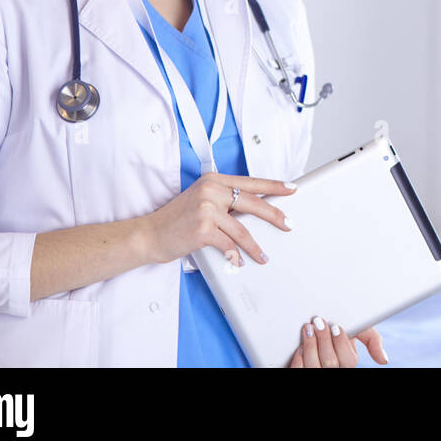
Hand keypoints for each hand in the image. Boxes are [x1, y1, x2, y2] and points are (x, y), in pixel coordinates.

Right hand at [140, 173, 294, 266]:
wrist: (149, 234)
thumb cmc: (176, 219)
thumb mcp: (201, 200)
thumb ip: (224, 200)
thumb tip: (254, 210)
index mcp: (213, 180)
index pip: (251, 182)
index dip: (274, 186)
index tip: (291, 188)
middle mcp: (211, 190)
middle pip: (253, 203)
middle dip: (274, 215)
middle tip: (288, 224)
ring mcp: (206, 208)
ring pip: (242, 229)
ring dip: (255, 246)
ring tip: (263, 256)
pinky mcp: (202, 228)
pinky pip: (228, 244)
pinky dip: (236, 255)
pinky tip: (240, 261)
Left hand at [289, 318, 388, 367]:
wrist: (317, 328)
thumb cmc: (337, 330)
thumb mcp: (359, 330)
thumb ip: (372, 340)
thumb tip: (384, 361)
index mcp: (349, 363)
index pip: (348, 360)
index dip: (341, 342)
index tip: (336, 326)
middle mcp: (334, 371)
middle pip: (330, 363)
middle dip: (324, 340)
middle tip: (318, 322)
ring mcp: (317, 372)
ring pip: (313, 368)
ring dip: (310, 346)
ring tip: (308, 329)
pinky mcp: (301, 371)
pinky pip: (298, 370)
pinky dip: (299, 358)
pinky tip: (301, 346)